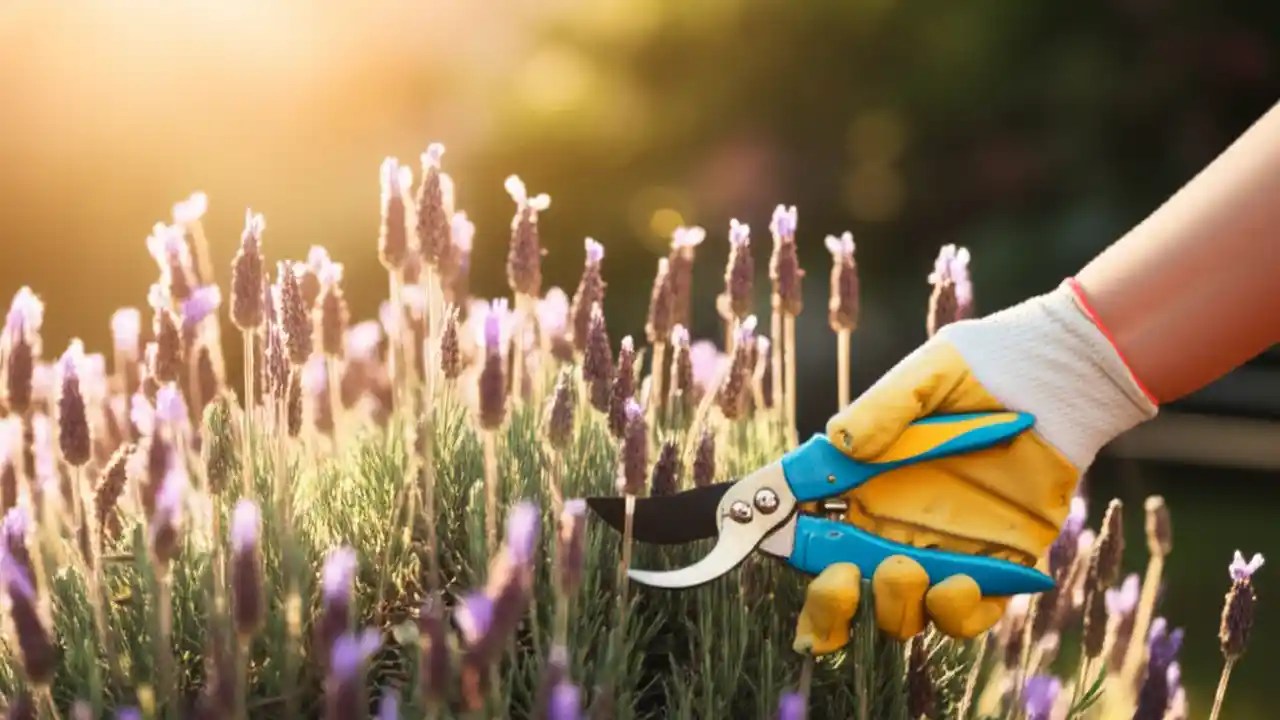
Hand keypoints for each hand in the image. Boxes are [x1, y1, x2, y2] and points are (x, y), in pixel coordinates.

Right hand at [794, 281, 1156, 652]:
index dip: (797, 559)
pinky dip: (958, 613)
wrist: (1061, 373)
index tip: (786, 553)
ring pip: (902, 614)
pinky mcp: (999, 563)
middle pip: (848, 595)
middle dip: (830, 608)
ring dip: (892, 606)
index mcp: (862, 486)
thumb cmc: (987, 364)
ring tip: (905, 569)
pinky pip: (970, 615)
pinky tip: (959, 584)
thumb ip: (882, 409)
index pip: (814, 535)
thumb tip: (837, 444)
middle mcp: (896, 526)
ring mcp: (946, 550)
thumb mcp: (928, 373)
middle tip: (841, 580)